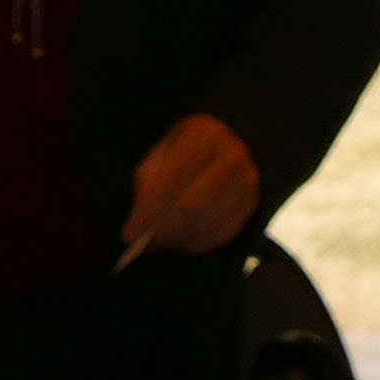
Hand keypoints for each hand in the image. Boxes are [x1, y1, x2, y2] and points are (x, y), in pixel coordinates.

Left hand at [123, 115, 259, 257]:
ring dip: (177, 238)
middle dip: (163, 228)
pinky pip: (219, 235)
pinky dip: (194, 244)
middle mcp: (231, 154)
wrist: (221, 153)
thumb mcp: (158, 161)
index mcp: (204, 134)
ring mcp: (246, 179)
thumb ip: (145, 191)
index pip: (175, 175)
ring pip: (205, 223)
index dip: (149, 208)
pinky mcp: (250, 203)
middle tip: (147, 240)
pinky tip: (182, 239)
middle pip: (192, 205)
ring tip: (163, 237)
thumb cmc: (182, 158)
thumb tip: (134, 232)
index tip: (130, 233)